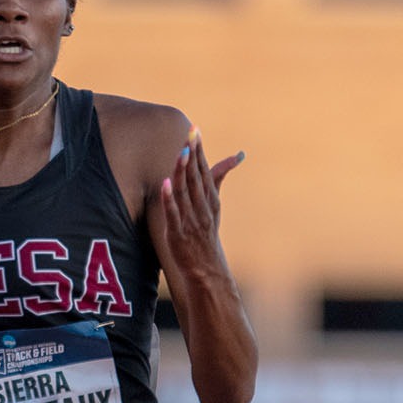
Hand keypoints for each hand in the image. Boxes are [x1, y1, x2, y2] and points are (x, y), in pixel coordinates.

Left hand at [158, 128, 242, 270]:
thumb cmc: (207, 235)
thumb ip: (218, 179)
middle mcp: (203, 208)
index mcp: (211, 200)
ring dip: (183, 172)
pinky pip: (173, 214)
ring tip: (181, 153)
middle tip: (190, 134)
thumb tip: (237, 155)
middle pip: (197, 177)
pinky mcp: (178, 234)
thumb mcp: (214, 206)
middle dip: (193, 155)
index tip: (195, 131)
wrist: (207, 271)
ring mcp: (191, 221)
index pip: (205, 171)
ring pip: (186, 192)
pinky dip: (169, 199)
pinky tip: (165, 183)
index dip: (199, 151)